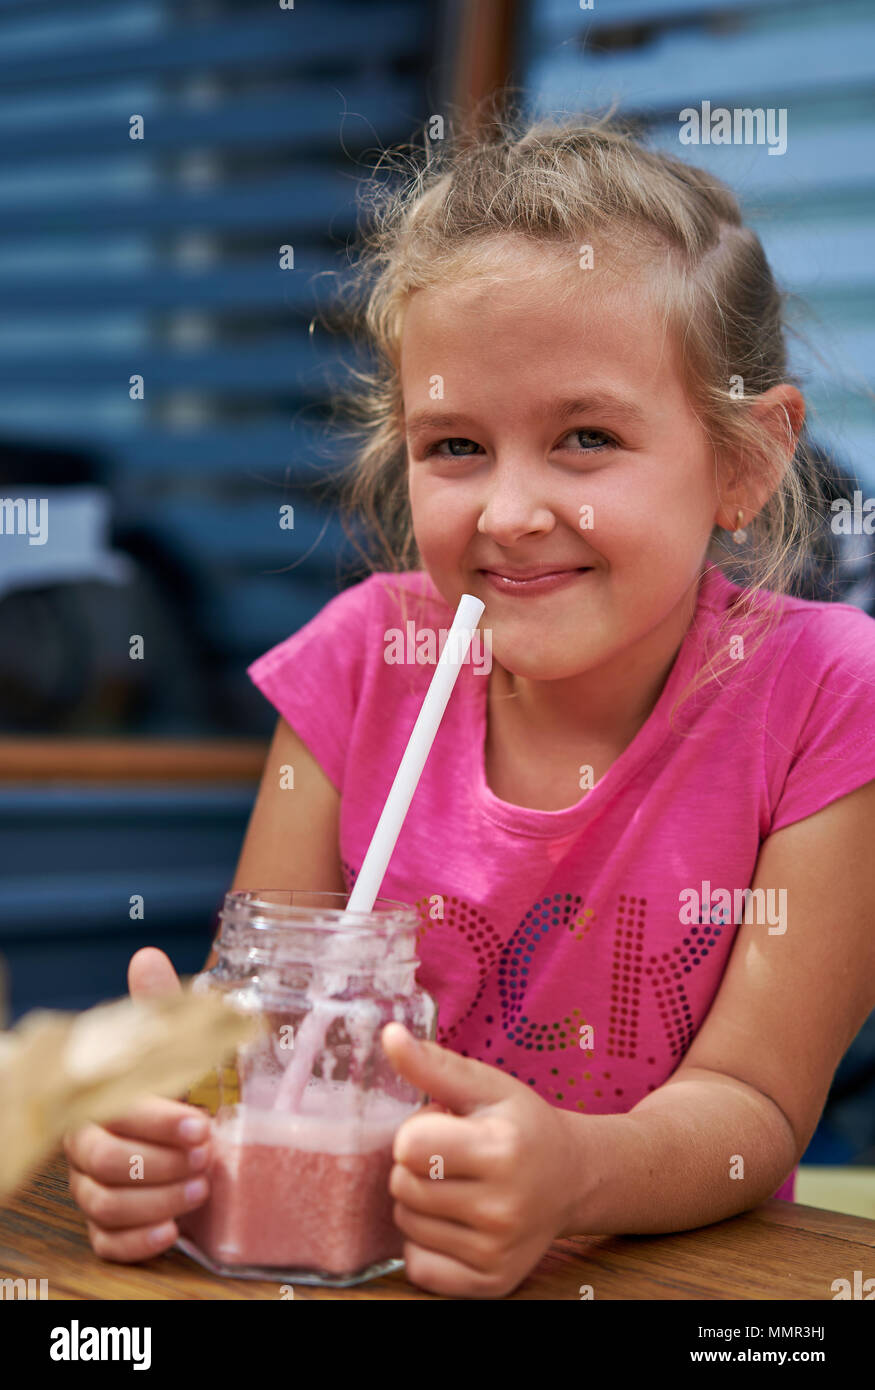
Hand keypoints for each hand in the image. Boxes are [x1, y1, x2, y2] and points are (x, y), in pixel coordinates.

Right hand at [63, 948, 212, 1261]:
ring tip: (201, 1187)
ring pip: (104, 1205)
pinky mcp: (108, 1227)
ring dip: (156, 1199)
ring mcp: (94, 1188)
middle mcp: (88, 1148)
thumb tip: (147, 957)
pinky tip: (172, 1229)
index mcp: (100, 1101)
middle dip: (158, 1161)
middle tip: (206, 1155)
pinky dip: (138, 1241)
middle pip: (101, 1164)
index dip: (154, 1122)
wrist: (195, 1134)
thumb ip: (159, 1009)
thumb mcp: (176, 1047)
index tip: (200, 1123)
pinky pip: (106, 1244)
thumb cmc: (179, 1087)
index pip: (111, 1114)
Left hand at [381, 1022, 577, 1297]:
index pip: (409, 1146)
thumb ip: (434, 1064)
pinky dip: (425, 1243)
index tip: (446, 1127)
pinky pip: (419, 1267)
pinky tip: (455, 1221)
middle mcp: (502, 1208)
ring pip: (406, 1225)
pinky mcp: (490, 1284)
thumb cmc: (523, 1125)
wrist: (573, 1178)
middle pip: (402, 1187)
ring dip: (419, 1203)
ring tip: (456, 1185)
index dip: (418, 1130)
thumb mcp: (487, 1087)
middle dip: (415, 1166)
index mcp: (502, 1151)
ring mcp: (497, 1252)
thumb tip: (388, 1035)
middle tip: (452, 1157)